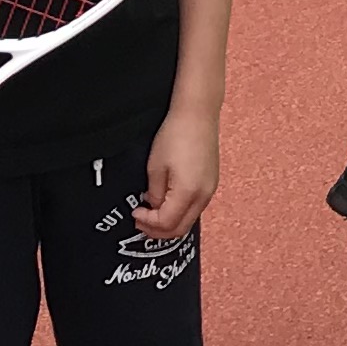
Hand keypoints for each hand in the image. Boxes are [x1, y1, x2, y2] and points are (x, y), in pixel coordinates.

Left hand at [132, 108, 219, 238]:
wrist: (197, 114)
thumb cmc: (176, 134)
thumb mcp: (155, 167)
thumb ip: (154, 193)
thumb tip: (154, 207)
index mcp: (188, 192)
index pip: (166, 223)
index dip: (147, 223)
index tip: (135, 214)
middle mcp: (204, 196)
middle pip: (180, 229)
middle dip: (158, 231)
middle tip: (141, 223)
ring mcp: (210, 190)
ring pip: (189, 220)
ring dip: (170, 222)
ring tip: (151, 214)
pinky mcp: (211, 183)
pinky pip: (195, 207)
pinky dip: (180, 212)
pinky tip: (167, 202)